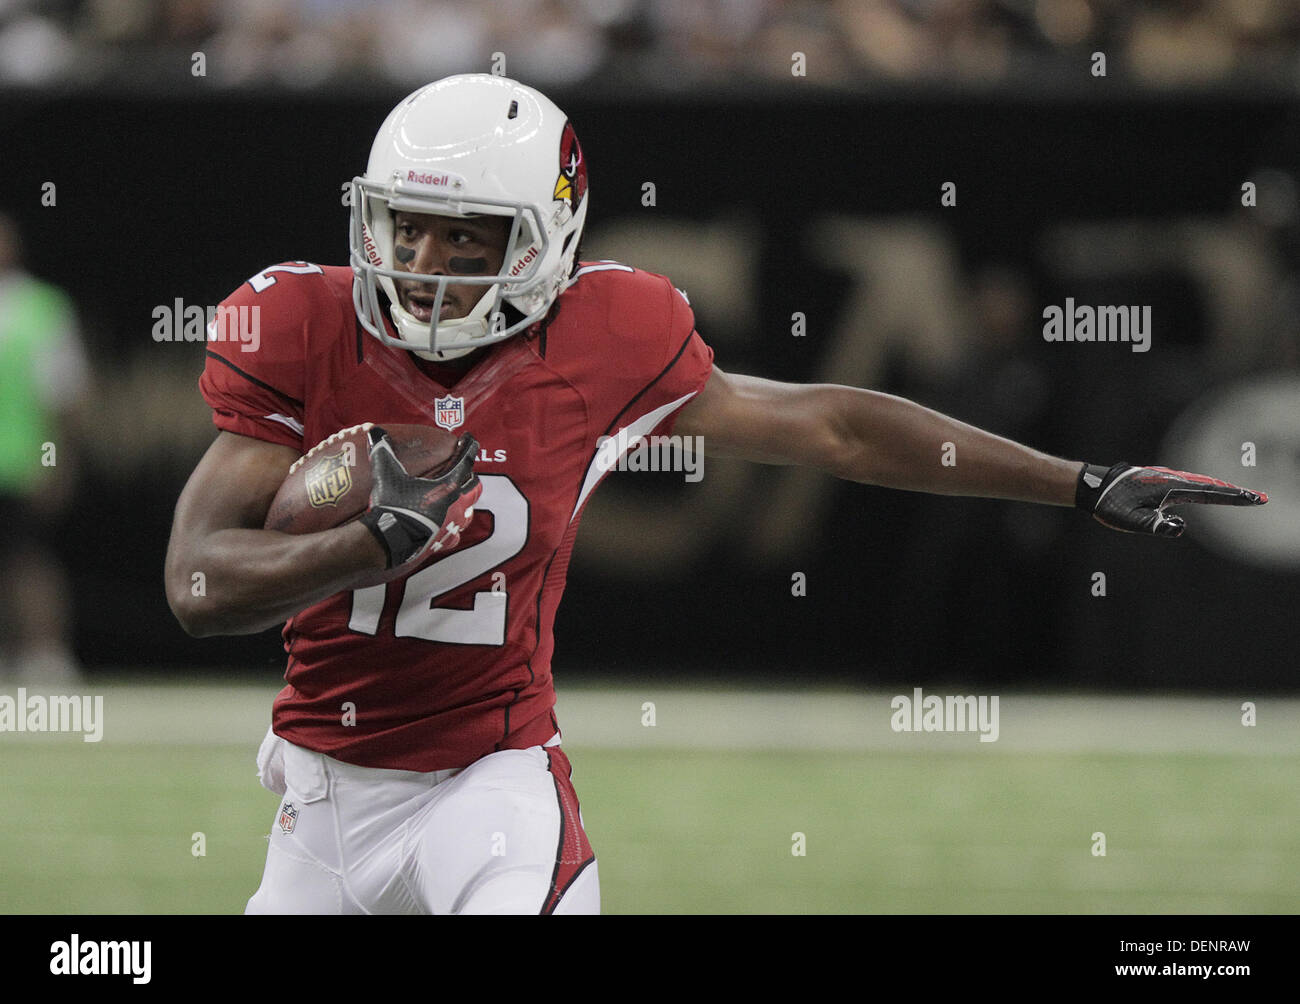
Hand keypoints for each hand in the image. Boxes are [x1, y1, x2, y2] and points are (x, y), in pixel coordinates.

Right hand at [358, 425, 480, 567]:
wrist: (388, 541)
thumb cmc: (392, 506)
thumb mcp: (386, 475)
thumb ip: (383, 451)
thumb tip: (375, 432)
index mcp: (447, 487)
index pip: (465, 462)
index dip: (468, 448)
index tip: (470, 439)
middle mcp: (456, 506)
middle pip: (473, 486)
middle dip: (469, 476)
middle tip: (463, 468)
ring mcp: (452, 526)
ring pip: (469, 511)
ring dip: (465, 502)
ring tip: (458, 497)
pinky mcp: (443, 542)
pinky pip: (456, 534)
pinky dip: (454, 527)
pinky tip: (448, 525)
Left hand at [1076, 461, 1267, 537]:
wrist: (1092, 486)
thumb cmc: (1111, 505)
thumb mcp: (1130, 521)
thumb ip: (1155, 525)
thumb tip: (1179, 529)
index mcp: (1170, 488)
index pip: (1209, 492)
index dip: (1234, 497)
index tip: (1255, 499)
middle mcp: (1171, 478)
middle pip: (1210, 484)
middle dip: (1234, 492)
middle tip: (1257, 497)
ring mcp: (1165, 477)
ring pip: (1199, 481)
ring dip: (1220, 487)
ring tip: (1239, 494)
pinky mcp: (1158, 479)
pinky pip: (1188, 481)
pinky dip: (1204, 484)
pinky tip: (1206, 488)